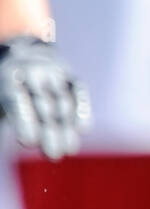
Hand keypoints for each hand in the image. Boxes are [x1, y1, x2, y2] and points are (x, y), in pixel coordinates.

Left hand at [0, 35, 90, 160]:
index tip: (29, 143)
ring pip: (63, 101)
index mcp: (9, 77)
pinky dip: (82, 110)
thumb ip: (4, 118)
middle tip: (53, 155)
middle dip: (50, 131)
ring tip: (69, 149)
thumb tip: (9, 146)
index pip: (17, 100)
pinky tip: (83, 129)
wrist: (26, 53)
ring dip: (67, 127)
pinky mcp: (71, 76)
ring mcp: (55, 71)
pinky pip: (79, 93)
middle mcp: (33, 71)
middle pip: (44, 104)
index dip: (24, 121)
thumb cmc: (7, 87)